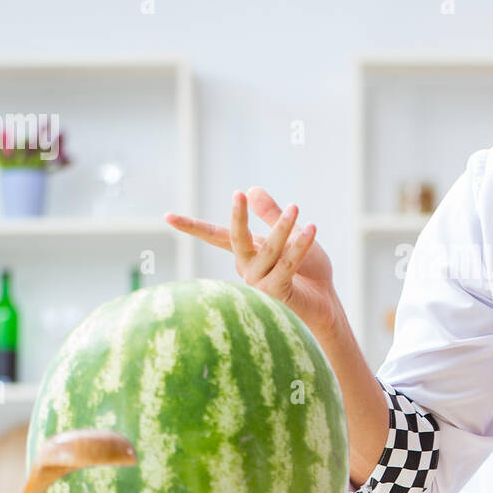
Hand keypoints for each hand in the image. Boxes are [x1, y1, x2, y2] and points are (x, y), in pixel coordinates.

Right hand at [164, 187, 340, 337]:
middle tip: (238, 195)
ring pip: (269, 250)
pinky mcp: (276, 294)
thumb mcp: (291, 236)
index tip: (167, 217)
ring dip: (283, 228)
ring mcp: (259, 283)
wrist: (326, 303)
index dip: (193, 227)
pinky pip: (287, 264)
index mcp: (247, 254)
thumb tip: (251, 190)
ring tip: (295, 207)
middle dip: (237, 217)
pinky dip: (301, 245)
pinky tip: (312, 228)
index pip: (217, 237)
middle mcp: (247, 269)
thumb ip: (271, 216)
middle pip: (235, 240)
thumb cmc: (309, 272)